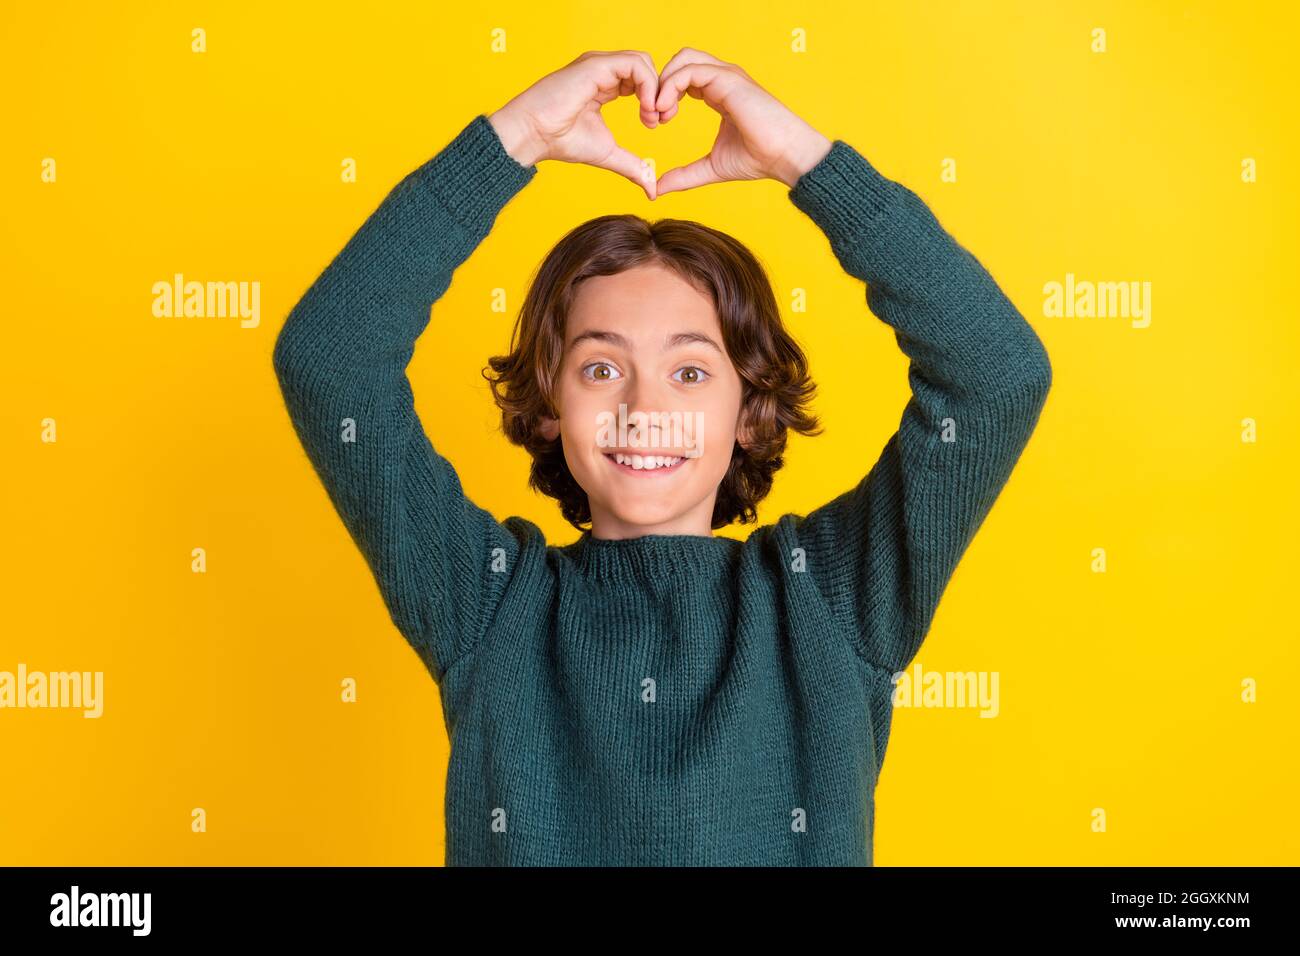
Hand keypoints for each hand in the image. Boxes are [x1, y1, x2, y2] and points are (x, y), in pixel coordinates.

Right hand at [488, 50, 662, 198]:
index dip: (655, 99)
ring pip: (643, 61)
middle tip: (658, 120)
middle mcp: (602, 70)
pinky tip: (645, 108)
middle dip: (660, 92)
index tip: (655, 124)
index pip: (640, 79)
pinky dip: (648, 85)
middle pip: (646, 66)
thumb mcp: (608, 154)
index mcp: (604, 85)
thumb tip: (652, 189)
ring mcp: (599, 65)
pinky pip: (635, 64)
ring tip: (650, 115)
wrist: (534, 135)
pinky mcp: (596, 65)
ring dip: (655, 89)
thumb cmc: (561, 142)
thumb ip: (632, 167)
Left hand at [652, 47, 832, 194]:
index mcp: (719, 93)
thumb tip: (657, 188)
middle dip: (660, 83)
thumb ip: (684, 175)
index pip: (684, 78)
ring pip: (683, 59)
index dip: (665, 95)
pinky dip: (671, 86)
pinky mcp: (728, 80)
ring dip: (663, 83)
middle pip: (681, 61)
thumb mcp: (710, 168)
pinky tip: (665, 110)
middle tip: (653, 115)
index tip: (657, 121)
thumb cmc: (757, 159)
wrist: (785, 156)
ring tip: (657, 112)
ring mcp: (726, 76)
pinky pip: (690, 71)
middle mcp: (722, 79)